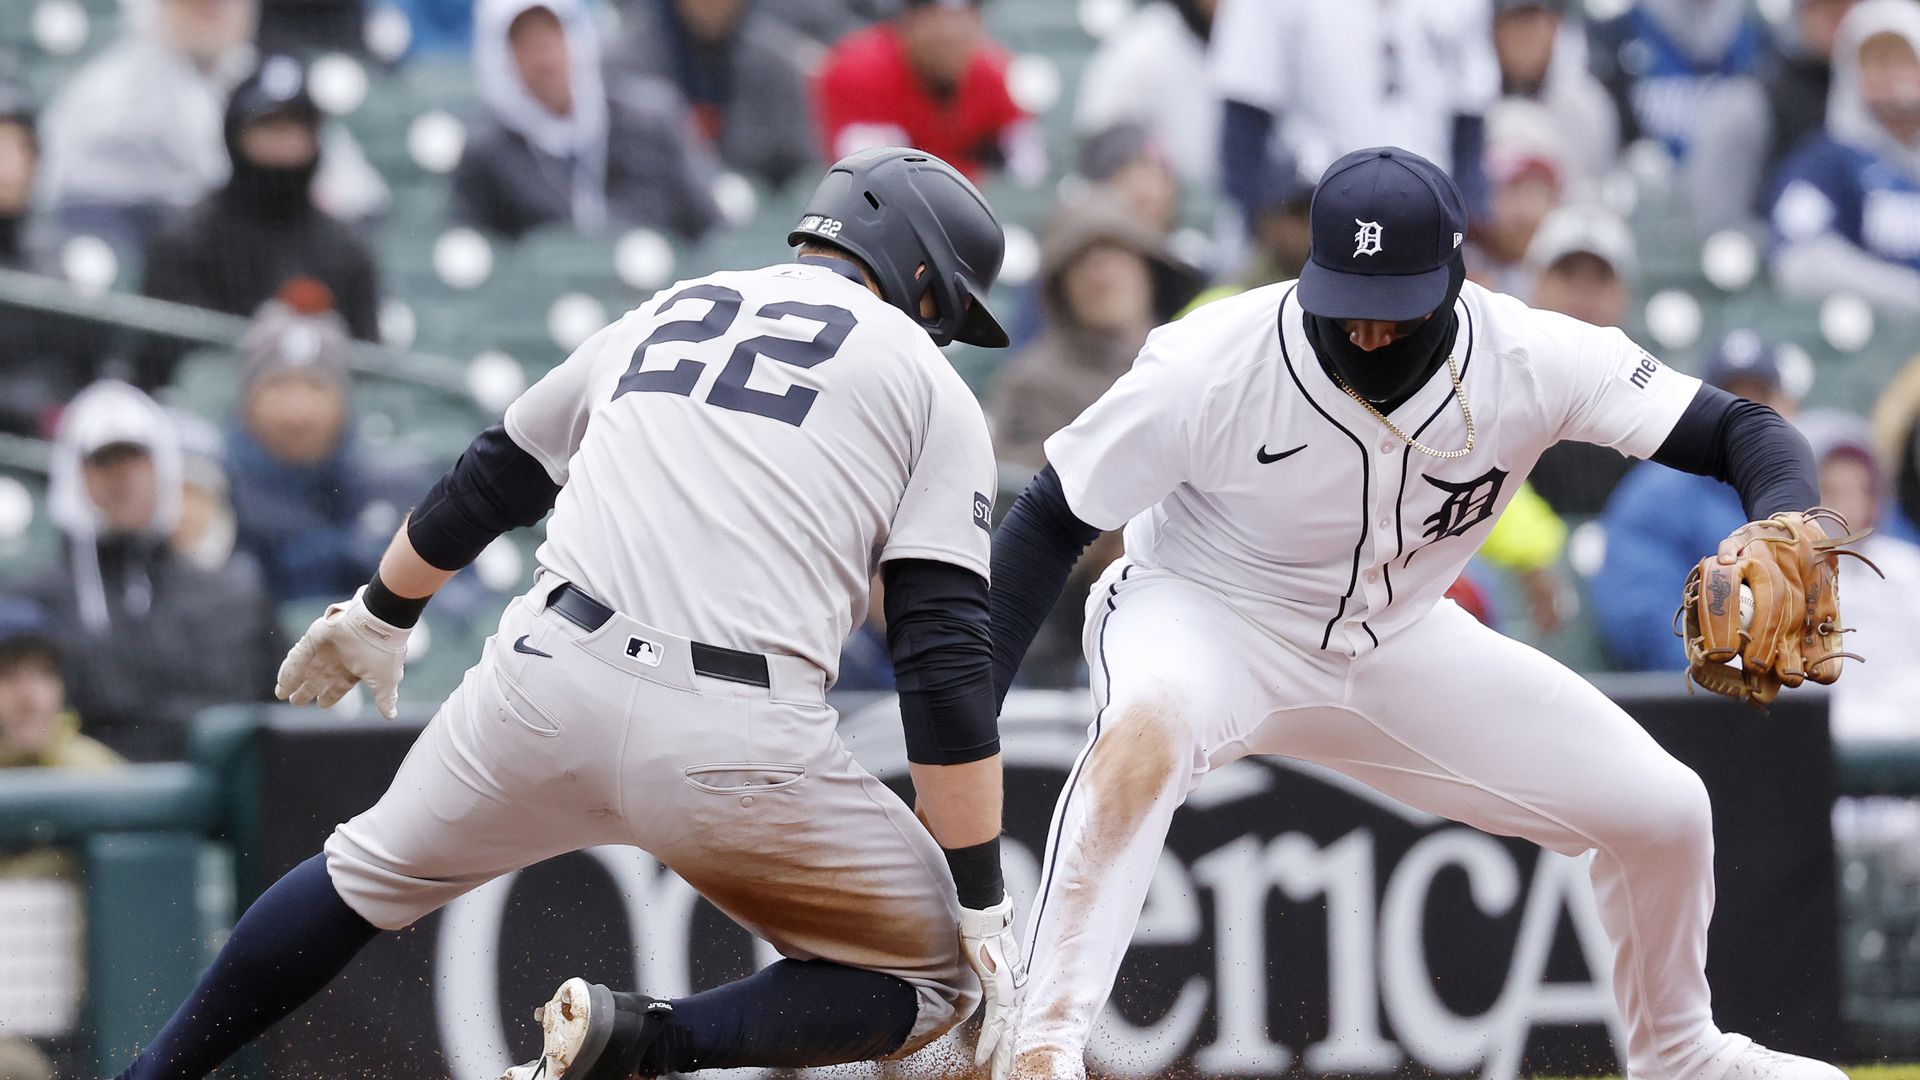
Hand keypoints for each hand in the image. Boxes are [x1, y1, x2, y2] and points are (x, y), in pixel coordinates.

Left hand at [275, 586, 410, 719]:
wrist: (377, 624)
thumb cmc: (384, 652)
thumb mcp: (385, 680)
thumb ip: (385, 698)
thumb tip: (391, 716)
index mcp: (353, 671)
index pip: (338, 687)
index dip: (329, 696)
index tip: (321, 704)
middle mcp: (337, 662)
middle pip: (317, 680)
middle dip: (306, 691)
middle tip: (295, 701)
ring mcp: (324, 651)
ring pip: (304, 670)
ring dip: (292, 682)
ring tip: (281, 693)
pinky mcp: (313, 640)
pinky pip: (297, 658)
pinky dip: (288, 670)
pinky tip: (281, 682)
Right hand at [959, 893, 1025, 1079]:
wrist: (987, 919)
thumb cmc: (984, 936)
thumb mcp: (987, 962)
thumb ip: (987, 976)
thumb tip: (980, 976)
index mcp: (1013, 990)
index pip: (1010, 1025)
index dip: (1006, 1044)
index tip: (1003, 1062)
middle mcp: (1016, 995)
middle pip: (1012, 1035)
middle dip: (1007, 1060)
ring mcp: (1010, 993)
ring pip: (1006, 1035)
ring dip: (1001, 1059)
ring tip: (999, 1078)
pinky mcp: (999, 990)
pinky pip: (993, 1023)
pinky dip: (988, 1042)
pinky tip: (983, 1058)